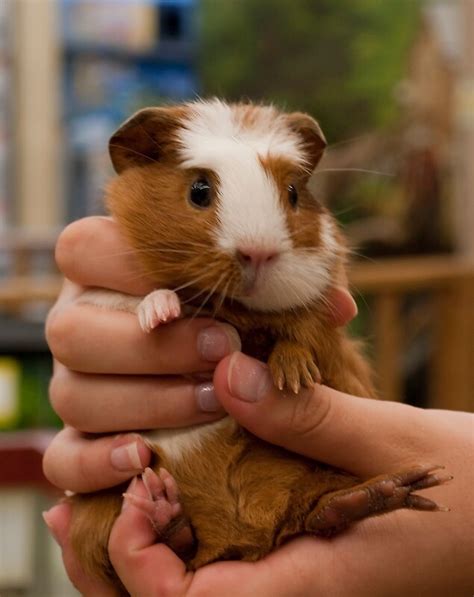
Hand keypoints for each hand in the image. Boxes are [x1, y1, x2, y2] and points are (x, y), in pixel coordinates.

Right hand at [43, 216, 355, 493]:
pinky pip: (62, 459)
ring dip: (144, 400)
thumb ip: (306, 304)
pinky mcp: (76, 444)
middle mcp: (83, 326)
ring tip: (211, 400)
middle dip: (148, 344)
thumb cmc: (254, 333)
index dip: (133, 269)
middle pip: (68, 328)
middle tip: (220, 348)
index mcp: (114, 275)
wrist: (245, 407)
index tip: (202, 297)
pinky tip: (145, 457)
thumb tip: (336, 308)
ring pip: (70, 392)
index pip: (86, 249)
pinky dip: (97, 461)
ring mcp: (76, 385)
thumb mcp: (284, 311)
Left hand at [44, 351, 473, 595]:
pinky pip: (224, 551)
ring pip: (195, 583)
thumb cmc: (465, 489)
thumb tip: (228, 374)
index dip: (143, 566)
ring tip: (116, 491)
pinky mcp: (296, 546)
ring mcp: (291, 571)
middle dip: (121, 562)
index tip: (139, 493)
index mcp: (310, 583)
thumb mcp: (389, 439)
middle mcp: (290, 588)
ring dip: (143, 546)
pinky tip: (167, 482)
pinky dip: (183, 526)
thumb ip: (309, 417)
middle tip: (93, 502)